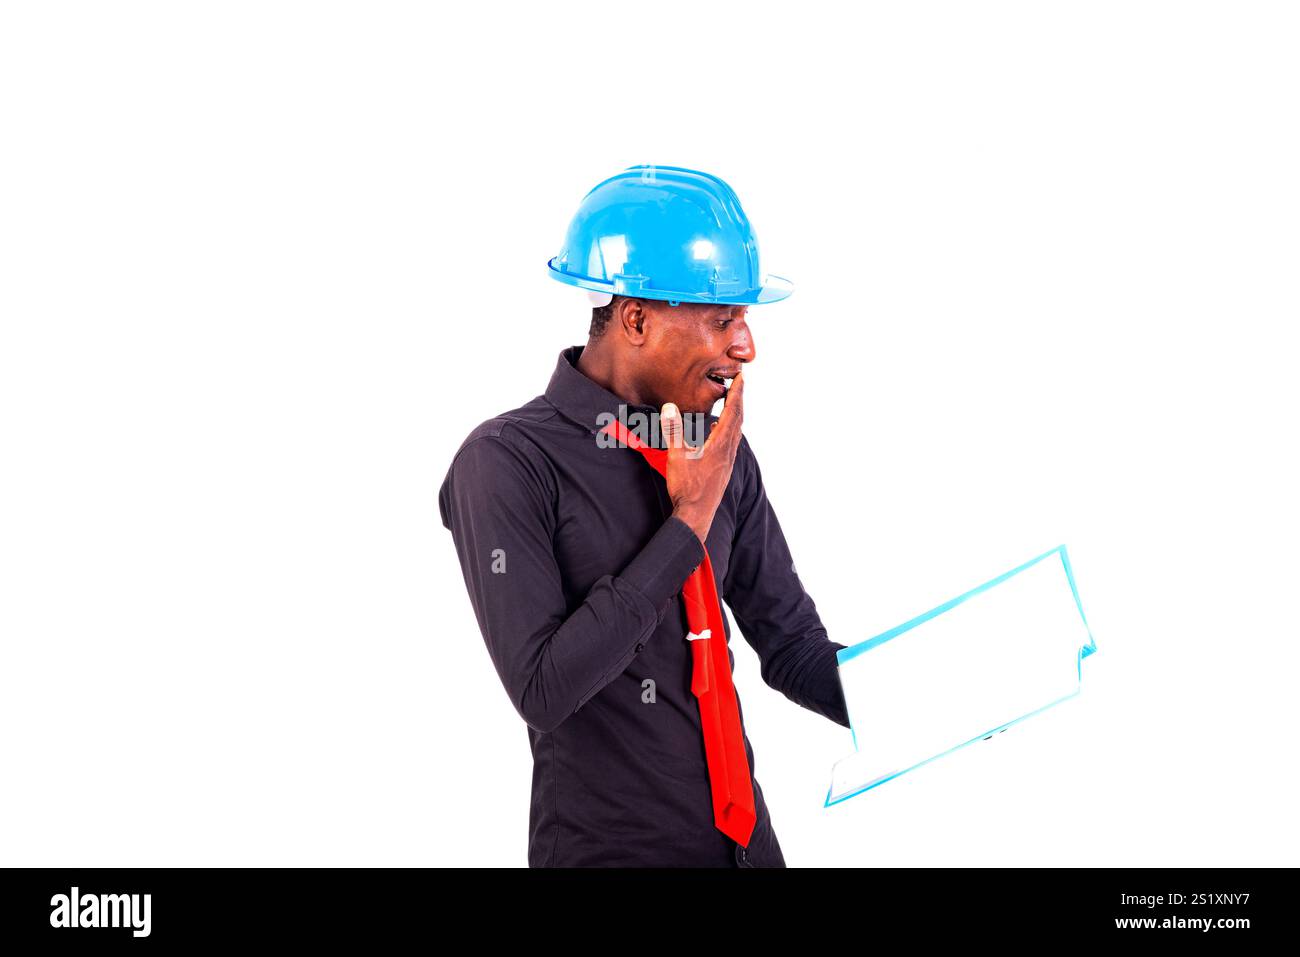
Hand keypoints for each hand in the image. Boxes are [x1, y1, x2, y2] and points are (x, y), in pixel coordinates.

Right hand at [661, 371, 744, 544]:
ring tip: (731, 404)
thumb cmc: (687, 488)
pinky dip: (728, 431)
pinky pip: (730, 444)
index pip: (732, 413)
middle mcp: (728, 452)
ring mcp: (727, 462)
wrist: (696, 515)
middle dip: (739, 400)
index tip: (741, 378)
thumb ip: (674, 431)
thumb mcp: (676, 456)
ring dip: (735, 415)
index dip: (737, 393)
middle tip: (739, 385)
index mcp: (720, 445)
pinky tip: (717, 432)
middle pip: (738, 420)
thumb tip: (670, 408)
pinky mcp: (723, 470)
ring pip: (736, 432)